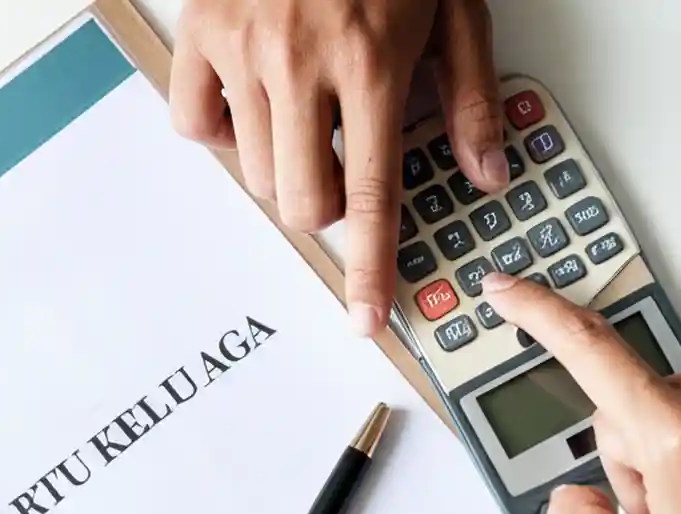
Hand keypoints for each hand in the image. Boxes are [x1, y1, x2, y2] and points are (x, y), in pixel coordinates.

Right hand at [170, 0, 508, 335]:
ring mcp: (241, 46)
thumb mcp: (457, 6)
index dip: (368, 268)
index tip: (366, 315)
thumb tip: (485, 174)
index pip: (369, 196)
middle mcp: (299, 62)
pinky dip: (226, 134)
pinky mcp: (200, 28)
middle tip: (344, 168)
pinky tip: (257, 108)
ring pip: (252, 172)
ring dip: (286, 170)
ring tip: (307, 119)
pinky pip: (195, 123)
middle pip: (301, 200)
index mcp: (371, 62)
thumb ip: (471, 95)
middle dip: (328, 207)